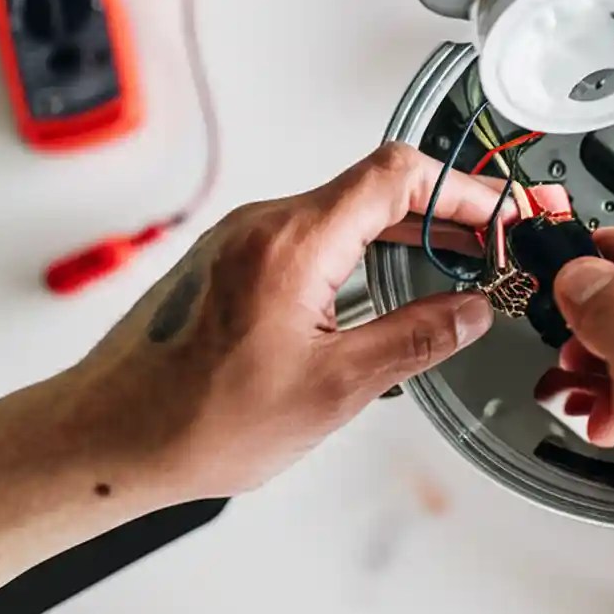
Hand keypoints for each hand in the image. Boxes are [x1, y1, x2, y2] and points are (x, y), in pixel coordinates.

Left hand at [74, 143, 502, 499]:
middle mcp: (265, 225)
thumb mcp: (334, 388)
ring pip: (346, 206)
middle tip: (495, 238)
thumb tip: (471, 311)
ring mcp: (246, 239)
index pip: (396, 176)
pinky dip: (367, 243)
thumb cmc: (198, 418)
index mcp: (292, 244)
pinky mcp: (236, 259)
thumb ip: (415, 339)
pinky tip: (393, 276)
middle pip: (375, 184)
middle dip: (445, 207)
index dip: (462, 190)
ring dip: (407, 226)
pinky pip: (317, 230)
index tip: (501, 215)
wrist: (111, 437)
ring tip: (459, 257)